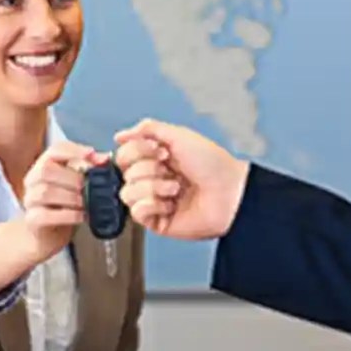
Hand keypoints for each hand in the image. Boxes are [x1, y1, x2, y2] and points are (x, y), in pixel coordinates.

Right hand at [18, 140, 109, 260]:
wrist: (50, 233)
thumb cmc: (65, 205)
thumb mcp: (76, 184)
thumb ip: (88, 170)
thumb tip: (105, 159)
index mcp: (44, 165)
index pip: (55, 150)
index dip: (74, 150)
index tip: (92, 154)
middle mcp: (32, 179)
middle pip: (47, 170)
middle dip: (74, 179)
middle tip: (93, 188)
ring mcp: (29, 199)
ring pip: (46, 192)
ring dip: (72, 198)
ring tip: (88, 204)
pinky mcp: (32, 219)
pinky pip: (46, 215)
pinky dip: (68, 215)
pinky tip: (82, 216)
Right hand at [114, 119, 248, 239]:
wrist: (229, 192)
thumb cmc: (213, 165)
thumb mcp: (179, 135)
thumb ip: (147, 129)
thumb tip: (120, 136)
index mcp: (156, 159)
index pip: (124, 155)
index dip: (137, 151)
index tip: (160, 150)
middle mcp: (153, 179)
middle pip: (124, 173)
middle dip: (149, 169)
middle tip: (171, 170)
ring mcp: (154, 201)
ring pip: (127, 193)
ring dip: (153, 187)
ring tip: (175, 189)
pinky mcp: (157, 221)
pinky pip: (136, 213)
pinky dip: (152, 205)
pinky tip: (170, 205)